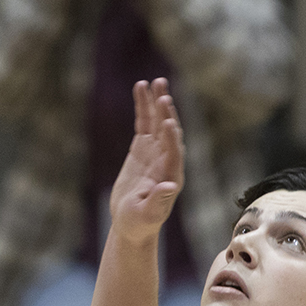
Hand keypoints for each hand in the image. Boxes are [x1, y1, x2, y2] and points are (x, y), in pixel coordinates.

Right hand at [108, 77, 183, 239]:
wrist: (132, 223)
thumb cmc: (139, 223)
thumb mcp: (146, 215)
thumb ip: (158, 201)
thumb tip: (170, 188)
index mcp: (171, 176)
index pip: (173, 153)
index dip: (170, 138)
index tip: (166, 121)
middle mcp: (167, 161)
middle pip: (169, 132)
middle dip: (166, 113)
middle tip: (163, 92)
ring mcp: (155, 152)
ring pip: (157, 122)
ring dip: (157, 102)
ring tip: (154, 82)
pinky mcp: (143, 148)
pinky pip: (144, 123)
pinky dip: (143, 107)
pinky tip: (140, 88)